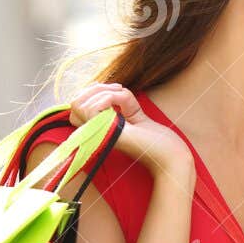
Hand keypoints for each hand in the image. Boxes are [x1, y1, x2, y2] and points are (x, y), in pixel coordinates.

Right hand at [65, 83, 190, 178]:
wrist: (169, 154)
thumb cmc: (155, 137)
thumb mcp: (133, 112)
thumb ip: (118, 101)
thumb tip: (104, 88)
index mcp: (100, 129)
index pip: (78, 107)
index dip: (92, 92)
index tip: (116, 90)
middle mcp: (95, 133)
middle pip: (74, 104)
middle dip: (94, 89)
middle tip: (118, 89)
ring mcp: (99, 135)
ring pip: (78, 105)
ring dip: (100, 92)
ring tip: (121, 94)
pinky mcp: (106, 134)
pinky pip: (90, 110)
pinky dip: (105, 98)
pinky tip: (121, 100)